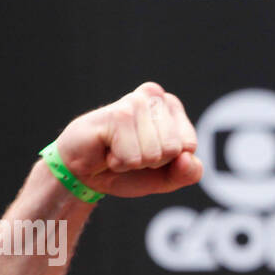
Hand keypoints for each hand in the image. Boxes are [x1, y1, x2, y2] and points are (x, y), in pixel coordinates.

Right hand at [53, 82, 202, 197]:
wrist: (85, 172)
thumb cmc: (128, 168)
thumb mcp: (167, 177)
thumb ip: (188, 172)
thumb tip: (187, 158)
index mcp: (171, 106)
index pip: (189, 145)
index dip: (170, 161)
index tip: (149, 153)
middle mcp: (155, 97)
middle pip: (173, 149)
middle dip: (152, 161)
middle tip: (130, 151)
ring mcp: (135, 102)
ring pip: (154, 154)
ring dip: (133, 162)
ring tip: (118, 149)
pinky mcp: (117, 114)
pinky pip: (132, 157)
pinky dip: (119, 162)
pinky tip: (107, 149)